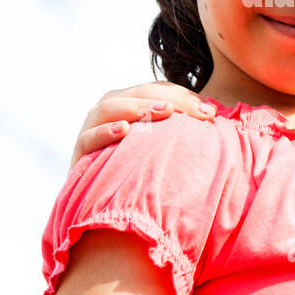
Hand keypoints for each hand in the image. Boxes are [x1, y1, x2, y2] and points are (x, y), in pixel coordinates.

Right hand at [70, 82, 215, 168]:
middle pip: (137, 93)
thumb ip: (180, 128)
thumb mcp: (160, 146)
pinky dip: (104, 132)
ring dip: (137, 107)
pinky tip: (124, 130)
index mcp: (130, 103)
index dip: (183, 96)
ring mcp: (91, 128)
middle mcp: (110, 110)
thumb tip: (214, 114)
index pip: (157, 90)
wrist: (101, 203)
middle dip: (167, 99)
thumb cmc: (138, 171)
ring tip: (163, 112)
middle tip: (194, 110)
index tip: (210, 112)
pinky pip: (88, 138)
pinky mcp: (80, 151)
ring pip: (110, 107)